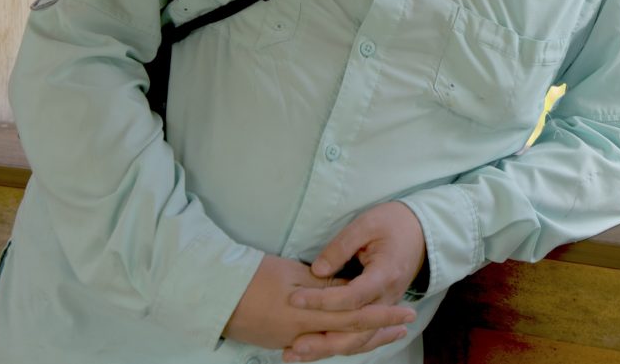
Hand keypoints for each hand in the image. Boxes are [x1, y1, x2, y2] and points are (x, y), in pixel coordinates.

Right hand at [223, 254, 414, 359]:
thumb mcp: (293, 274)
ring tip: (384, 333)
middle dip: (379, 332)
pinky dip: (337, 340)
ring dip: (361, 338)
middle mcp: (300, 336)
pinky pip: (316, 344)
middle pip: (348, 337)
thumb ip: (324, 286)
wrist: (213, 293)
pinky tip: (347, 336)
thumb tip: (350, 290)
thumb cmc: (252, 276)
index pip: (354, 318)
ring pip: (333, 344)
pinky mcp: (278, 342)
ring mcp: (288, 342)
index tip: (406, 313)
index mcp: (307, 317)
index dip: (383, 316)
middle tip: (405, 326)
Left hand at [283, 202, 427, 360]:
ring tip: (297, 353)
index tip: (295, 298)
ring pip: (359, 339)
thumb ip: (341, 247)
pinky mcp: (380, 311)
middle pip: (357, 329)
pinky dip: (340, 347)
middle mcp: (389, 297)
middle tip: (294, 345)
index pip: (352, 297)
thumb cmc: (392, 223)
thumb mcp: (365, 224)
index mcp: (386, 274)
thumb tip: (317, 271)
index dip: (322, 301)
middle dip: (324, 339)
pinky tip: (316, 353)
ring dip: (328, 349)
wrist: (420, 231)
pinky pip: (362, 336)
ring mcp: (386, 307)